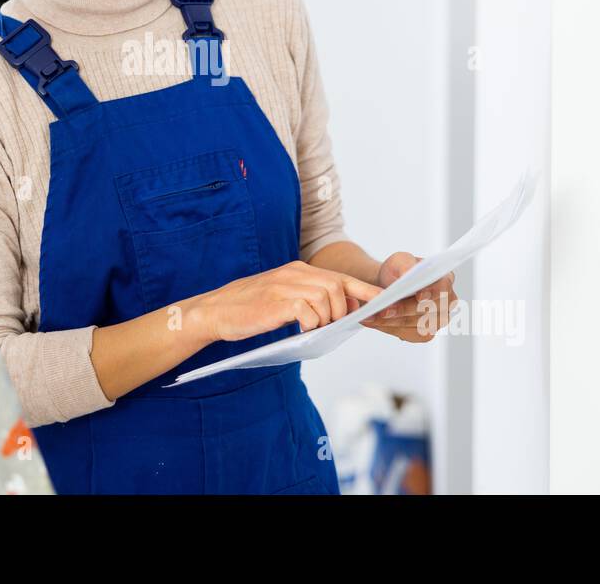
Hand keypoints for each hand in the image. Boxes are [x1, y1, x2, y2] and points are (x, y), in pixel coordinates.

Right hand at [190, 260, 384, 343]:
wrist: (215, 312)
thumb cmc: (250, 309)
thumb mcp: (283, 298)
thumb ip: (310, 300)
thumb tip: (343, 314)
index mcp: (298, 270)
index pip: (340, 277)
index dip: (365, 290)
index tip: (384, 302)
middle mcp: (294, 273)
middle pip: (338, 286)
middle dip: (344, 309)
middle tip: (335, 325)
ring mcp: (285, 285)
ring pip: (327, 298)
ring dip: (327, 318)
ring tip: (315, 329)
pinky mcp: (277, 302)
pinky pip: (308, 311)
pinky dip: (311, 323)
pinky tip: (302, 329)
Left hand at [360, 251, 457, 342]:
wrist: (387, 286)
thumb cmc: (397, 272)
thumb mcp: (398, 261)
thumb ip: (405, 265)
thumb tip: (409, 273)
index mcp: (445, 280)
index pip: (444, 288)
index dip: (433, 293)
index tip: (419, 296)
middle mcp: (446, 302)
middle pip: (430, 311)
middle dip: (404, 310)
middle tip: (382, 309)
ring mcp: (439, 320)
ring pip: (418, 325)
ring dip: (393, 321)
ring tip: (371, 316)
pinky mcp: (426, 334)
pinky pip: (410, 334)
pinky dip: (391, 328)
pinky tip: (376, 322)